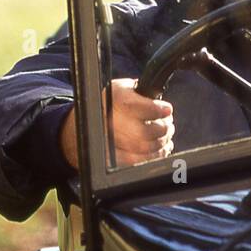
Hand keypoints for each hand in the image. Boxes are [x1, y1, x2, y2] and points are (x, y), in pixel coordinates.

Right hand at [57, 79, 174, 168]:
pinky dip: (155, 155)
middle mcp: (110, 122)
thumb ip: (141, 93)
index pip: (144, 108)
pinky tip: (159, 148)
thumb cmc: (108, 105)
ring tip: (164, 136)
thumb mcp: (121, 89)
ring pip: (145, 149)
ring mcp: (111, 143)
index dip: (160, 111)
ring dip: (161, 143)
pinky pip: (140, 162)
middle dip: (163, 129)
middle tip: (167, 124)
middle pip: (146, 131)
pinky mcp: (114, 160)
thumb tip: (161, 104)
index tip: (167, 110)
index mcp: (116, 100)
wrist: (83, 126)